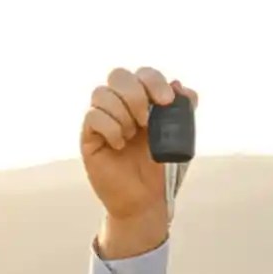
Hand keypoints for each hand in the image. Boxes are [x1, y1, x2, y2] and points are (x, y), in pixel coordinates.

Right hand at [80, 67, 198, 255]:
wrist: (146, 200)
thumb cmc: (161, 168)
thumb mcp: (180, 138)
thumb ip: (183, 111)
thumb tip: (180, 86)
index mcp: (143, 101)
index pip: (143, 74)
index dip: (153, 81)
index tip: (166, 101)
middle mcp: (121, 105)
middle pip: (118, 75)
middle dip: (135, 94)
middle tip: (147, 119)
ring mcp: (103, 118)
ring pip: (101, 93)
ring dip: (122, 114)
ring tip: (132, 136)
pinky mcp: (89, 135)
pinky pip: (93, 116)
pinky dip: (110, 128)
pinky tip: (119, 145)